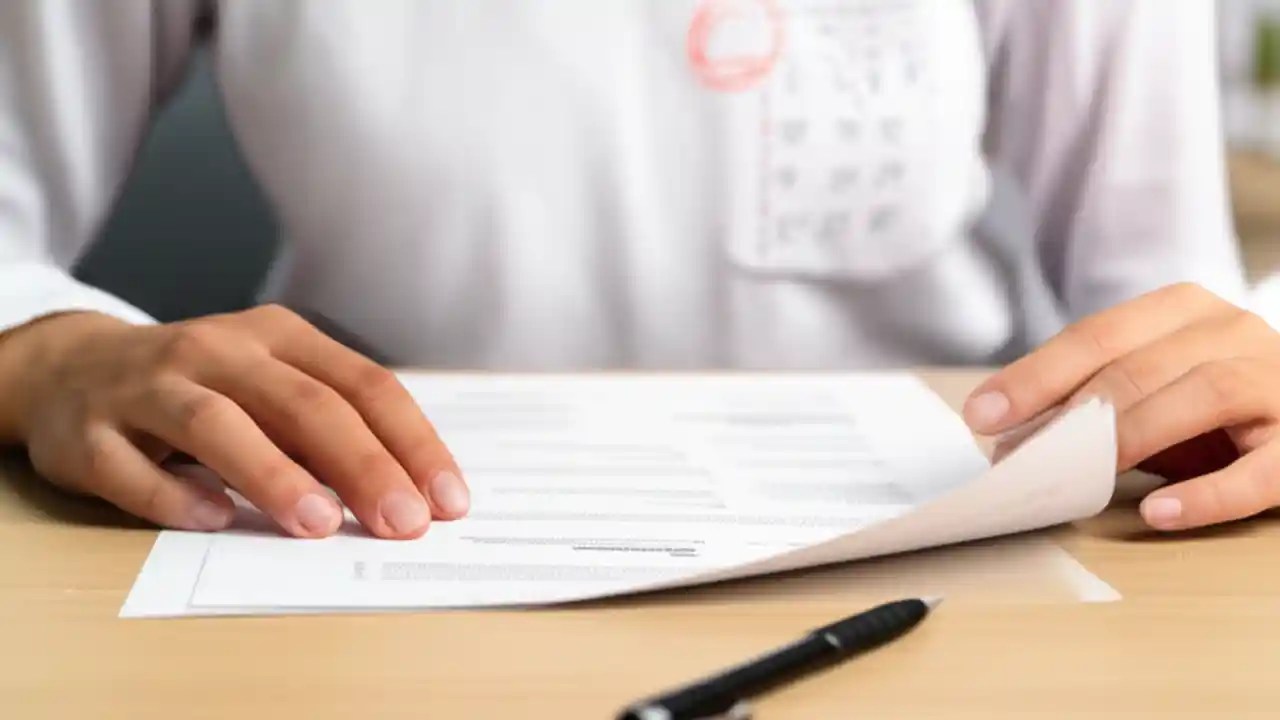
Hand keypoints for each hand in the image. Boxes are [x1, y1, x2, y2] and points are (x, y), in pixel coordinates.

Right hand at [0, 306, 468, 537]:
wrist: (70, 368)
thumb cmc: (201, 387)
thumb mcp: (271, 386)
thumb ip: (329, 429)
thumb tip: (409, 495)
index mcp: (278, 338)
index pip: (364, 386)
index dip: (412, 443)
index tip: (448, 499)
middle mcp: (217, 352)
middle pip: (303, 404)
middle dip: (362, 465)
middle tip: (403, 521)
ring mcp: (148, 387)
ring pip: (216, 424)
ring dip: (273, 475)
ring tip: (319, 524)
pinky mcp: (89, 432)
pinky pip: (133, 468)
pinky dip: (175, 498)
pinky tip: (215, 522)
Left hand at [962, 283, 1279, 531]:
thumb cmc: (1214, 409)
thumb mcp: (1151, 390)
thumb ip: (1092, 400)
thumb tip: (1009, 436)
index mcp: (1184, 311)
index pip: (1098, 335)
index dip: (1037, 375)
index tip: (984, 413)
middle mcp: (1234, 332)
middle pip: (1142, 364)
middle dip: (1075, 408)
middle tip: (1025, 453)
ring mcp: (1277, 383)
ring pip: (1204, 393)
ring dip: (1136, 433)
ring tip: (1087, 471)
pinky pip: (1262, 470)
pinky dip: (1209, 494)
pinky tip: (1160, 512)